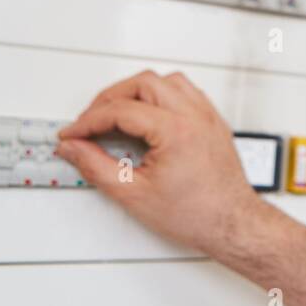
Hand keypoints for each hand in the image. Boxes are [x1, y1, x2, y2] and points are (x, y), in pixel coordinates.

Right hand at [55, 70, 261, 258]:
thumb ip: (96, 167)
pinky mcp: (214, 122)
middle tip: (90, 121)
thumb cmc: (197, 214)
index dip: (88, 121)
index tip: (73, 134)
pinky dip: (161, 95)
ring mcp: (207, 116)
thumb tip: (74, 149)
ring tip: (116, 113)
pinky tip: (149, 113)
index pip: (121, 110)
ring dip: (137, 91)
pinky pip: (186, 91)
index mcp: (176, 130)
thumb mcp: (134, 195)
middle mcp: (195, 116)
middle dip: (109, 99)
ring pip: (167, 81)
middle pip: (142, 83)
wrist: (232, 224)